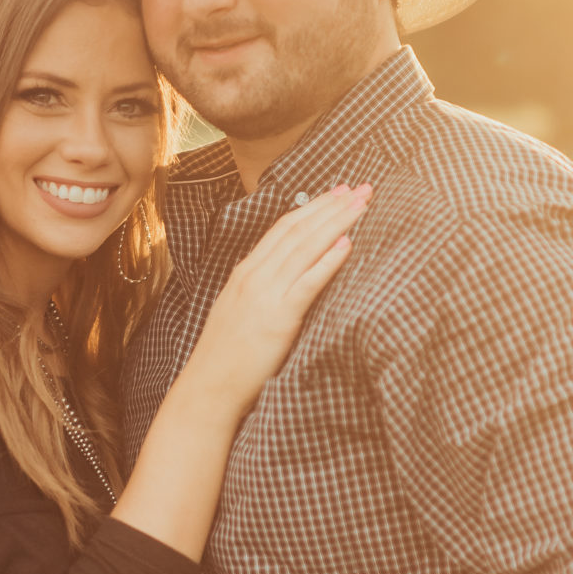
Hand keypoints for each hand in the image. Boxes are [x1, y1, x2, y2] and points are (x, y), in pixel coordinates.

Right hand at [182, 184, 370, 419]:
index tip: (337, 192)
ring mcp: (265, 294)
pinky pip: (308, 282)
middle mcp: (255, 276)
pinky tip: (349, 243)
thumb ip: (260, 290)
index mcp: (245, 272)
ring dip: (337, 222)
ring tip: (363, 204)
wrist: (209, 387)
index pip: (284, 228)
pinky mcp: (278, 317)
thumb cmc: (226, 357)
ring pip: (306, 247)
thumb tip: (285, 278)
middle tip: (361, 187)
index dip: (313, 207)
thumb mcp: (238, 312)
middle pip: (299, 230)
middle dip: (331, 206)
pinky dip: (329, 259)